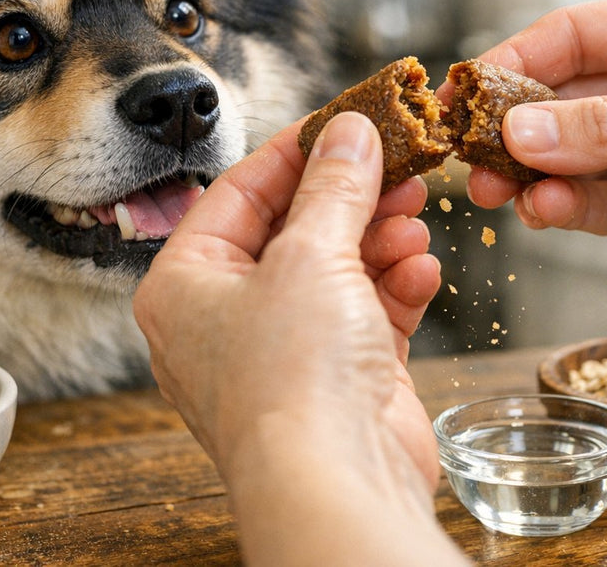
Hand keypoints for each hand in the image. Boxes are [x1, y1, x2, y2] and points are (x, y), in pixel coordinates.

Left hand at [134, 112, 463, 565]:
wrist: (335, 485)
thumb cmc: (291, 377)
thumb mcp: (310, 256)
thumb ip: (334, 187)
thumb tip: (350, 131)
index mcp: (185, 283)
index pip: (237, 194)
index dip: (293, 152)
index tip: (342, 121)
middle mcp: (224, 317)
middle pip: (291, 230)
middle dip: (349, 196)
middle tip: (396, 162)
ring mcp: (281, 350)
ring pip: (334, 270)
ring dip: (378, 239)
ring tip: (415, 212)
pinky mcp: (335, 378)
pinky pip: (365, 313)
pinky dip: (394, 287)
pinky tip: (422, 268)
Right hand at [454, 0, 606, 293]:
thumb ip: (604, 126)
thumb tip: (518, 133)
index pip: (572, 34)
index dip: (514, 60)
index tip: (467, 91)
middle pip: (559, 99)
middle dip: (513, 128)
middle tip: (470, 152)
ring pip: (567, 155)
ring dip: (528, 174)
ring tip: (495, 191)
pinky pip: (592, 201)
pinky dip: (564, 208)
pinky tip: (545, 212)